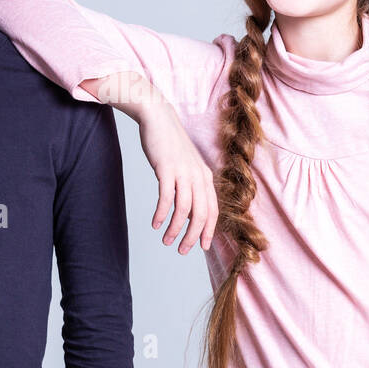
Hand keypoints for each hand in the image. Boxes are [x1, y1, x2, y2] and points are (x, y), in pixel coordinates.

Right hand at [82, 72, 218, 254]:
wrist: (158, 117)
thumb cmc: (169, 145)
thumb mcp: (185, 165)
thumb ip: (190, 186)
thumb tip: (189, 211)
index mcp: (205, 176)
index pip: (212, 210)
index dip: (208, 230)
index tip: (200, 247)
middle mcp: (198, 175)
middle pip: (201, 213)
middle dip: (192, 236)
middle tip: (182, 251)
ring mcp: (183, 171)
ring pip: (184, 208)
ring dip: (176, 229)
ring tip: (166, 241)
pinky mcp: (166, 168)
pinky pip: (167, 197)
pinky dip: (162, 213)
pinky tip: (155, 223)